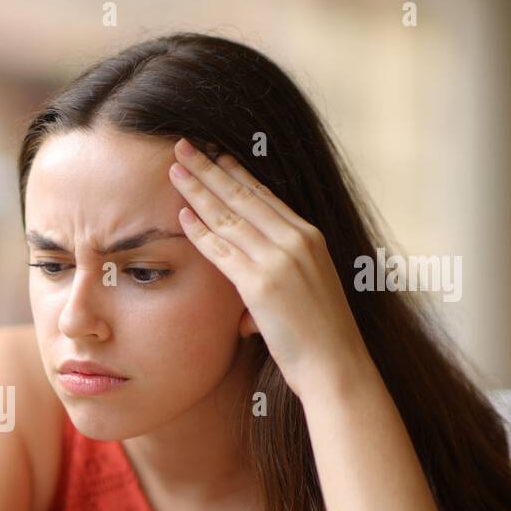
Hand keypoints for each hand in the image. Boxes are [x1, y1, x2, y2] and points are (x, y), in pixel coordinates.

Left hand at [168, 138, 370, 400]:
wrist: (336, 365)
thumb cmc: (320, 337)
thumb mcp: (306, 291)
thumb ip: (280, 274)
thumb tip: (251, 287)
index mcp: (311, 237)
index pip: (266, 196)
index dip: (236, 173)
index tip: (215, 154)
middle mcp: (297, 241)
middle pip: (243, 196)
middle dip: (210, 168)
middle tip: (184, 145)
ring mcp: (280, 260)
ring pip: (229, 217)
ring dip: (198, 191)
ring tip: (174, 169)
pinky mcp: (262, 284)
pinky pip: (223, 251)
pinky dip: (200, 232)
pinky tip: (181, 214)